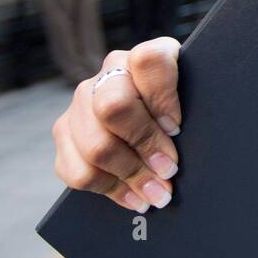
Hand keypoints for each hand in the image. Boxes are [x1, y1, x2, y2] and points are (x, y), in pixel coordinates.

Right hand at [52, 38, 182, 211]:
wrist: (146, 115)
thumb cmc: (176, 110)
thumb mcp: (189, 99)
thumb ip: (192, 110)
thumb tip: (186, 151)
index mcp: (141, 59)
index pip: (148, 61)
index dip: (163, 96)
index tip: (177, 128)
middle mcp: (108, 75)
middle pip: (113, 107)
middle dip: (145, 145)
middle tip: (169, 170)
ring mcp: (81, 104)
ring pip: (96, 145)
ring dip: (130, 176)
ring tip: (157, 194)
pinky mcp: (65, 133)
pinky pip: (76, 170)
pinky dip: (108, 190)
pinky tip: (133, 198)